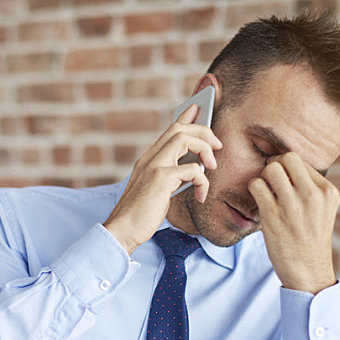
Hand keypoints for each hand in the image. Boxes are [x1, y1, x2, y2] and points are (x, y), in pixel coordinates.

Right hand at [103, 104, 222, 253]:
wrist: (122, 231)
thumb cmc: (140, 215)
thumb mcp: (157, 191)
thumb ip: (170, 177)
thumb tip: (191, 170)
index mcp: (148, 160)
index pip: (169, 131)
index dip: (186, 117)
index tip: (198, 107)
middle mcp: (149, 158)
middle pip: (179, 129)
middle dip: (203, 131)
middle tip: (217, 146)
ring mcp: (153, 167)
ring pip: (185, 139)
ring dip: (205, 150)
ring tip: (212, 167)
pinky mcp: (160, 179)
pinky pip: (192, 169)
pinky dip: (203, 181)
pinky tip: (201, 195)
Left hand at [247, 152, 338, 294]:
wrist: (308, 271)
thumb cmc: (311, 239)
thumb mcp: (323, 210)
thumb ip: (311, 188)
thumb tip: (286, 165)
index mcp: (328, 191)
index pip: (301, 161)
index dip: (287, 167)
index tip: (283, 181)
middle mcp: (313, 195)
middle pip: (287, 158)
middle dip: (274, 166)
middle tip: (270, 181)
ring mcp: (292, 205)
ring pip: (270, 169)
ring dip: (263, 178)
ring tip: (266, 193)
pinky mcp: (272, 216)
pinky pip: (256, 185)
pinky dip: (253, 190)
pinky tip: (259, 203)